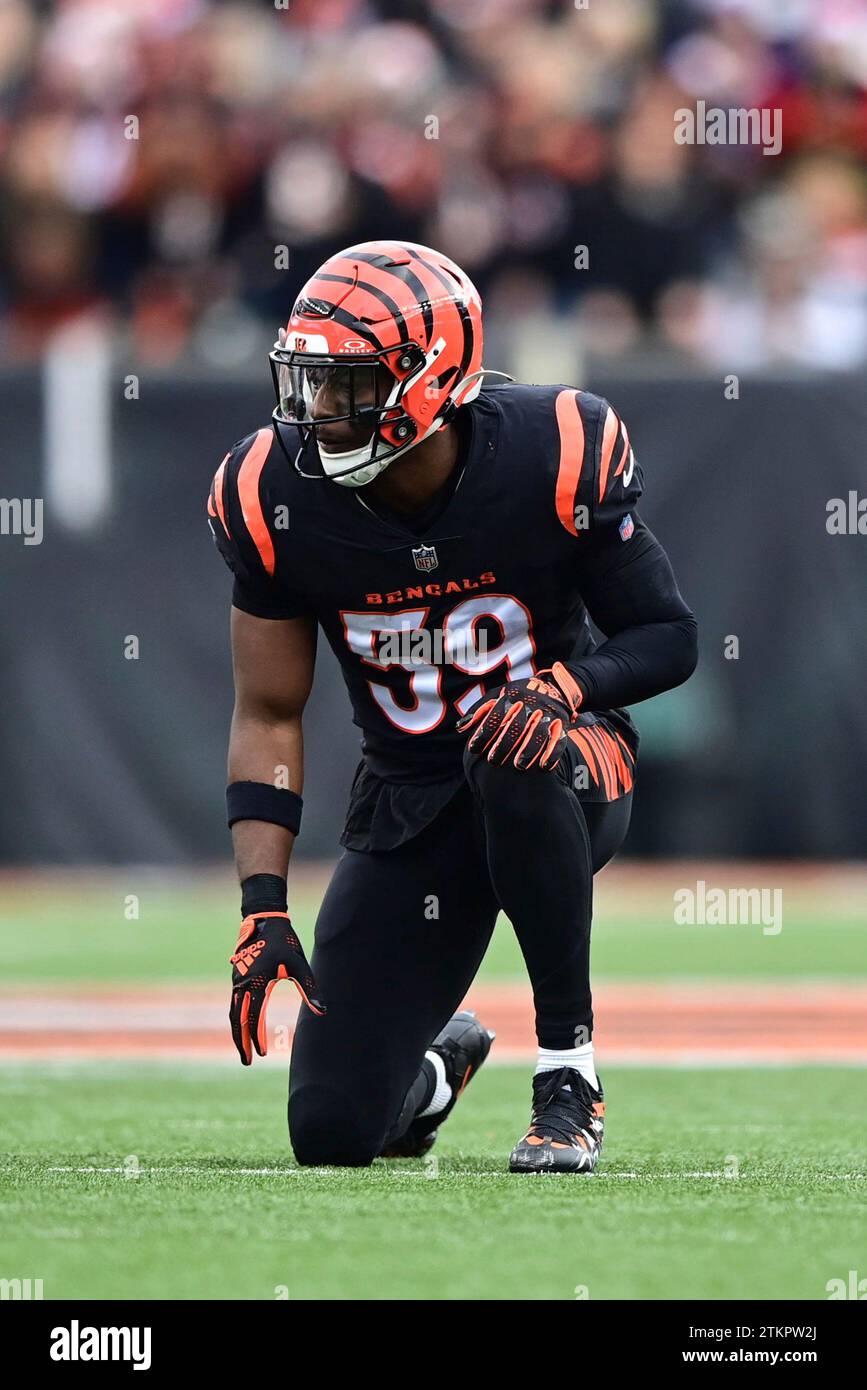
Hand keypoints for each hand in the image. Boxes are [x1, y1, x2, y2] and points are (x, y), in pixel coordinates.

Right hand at [229, 912, 324, 1065]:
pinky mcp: (237, 976)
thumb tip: (322, 1010)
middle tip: (246, 1062)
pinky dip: (237, 1017)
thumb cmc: (284, 941)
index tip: (262, 1053)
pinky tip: (243, 1025)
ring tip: (242, 1049)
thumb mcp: (299, 964)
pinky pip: (234, 1002)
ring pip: (233, 1011)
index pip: (254, 1016)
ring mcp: (237, 980)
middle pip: (237, 1019)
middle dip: (240, 1041)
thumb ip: (310, 988)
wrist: (264, 918)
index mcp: (256, 982)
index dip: (257, 1037)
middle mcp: (242, 983)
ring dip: (237, 1031)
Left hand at [456, 662, 582, 771]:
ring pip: (539, 733)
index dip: (483, 732)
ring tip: (519, 766)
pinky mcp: (561, 723)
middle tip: (493, 761)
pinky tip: (544, 767)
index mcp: (511, 696)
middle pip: (516, 725)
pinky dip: (553, 753)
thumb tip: (459, 728)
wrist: (551, 687)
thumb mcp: (496, 695)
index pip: (495, 714)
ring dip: (529, 750)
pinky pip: (559, 738)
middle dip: (504, 744)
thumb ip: (478, 711)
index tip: (473, 749)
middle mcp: (529, 704)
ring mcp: (546, 713)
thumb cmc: (515, 696)